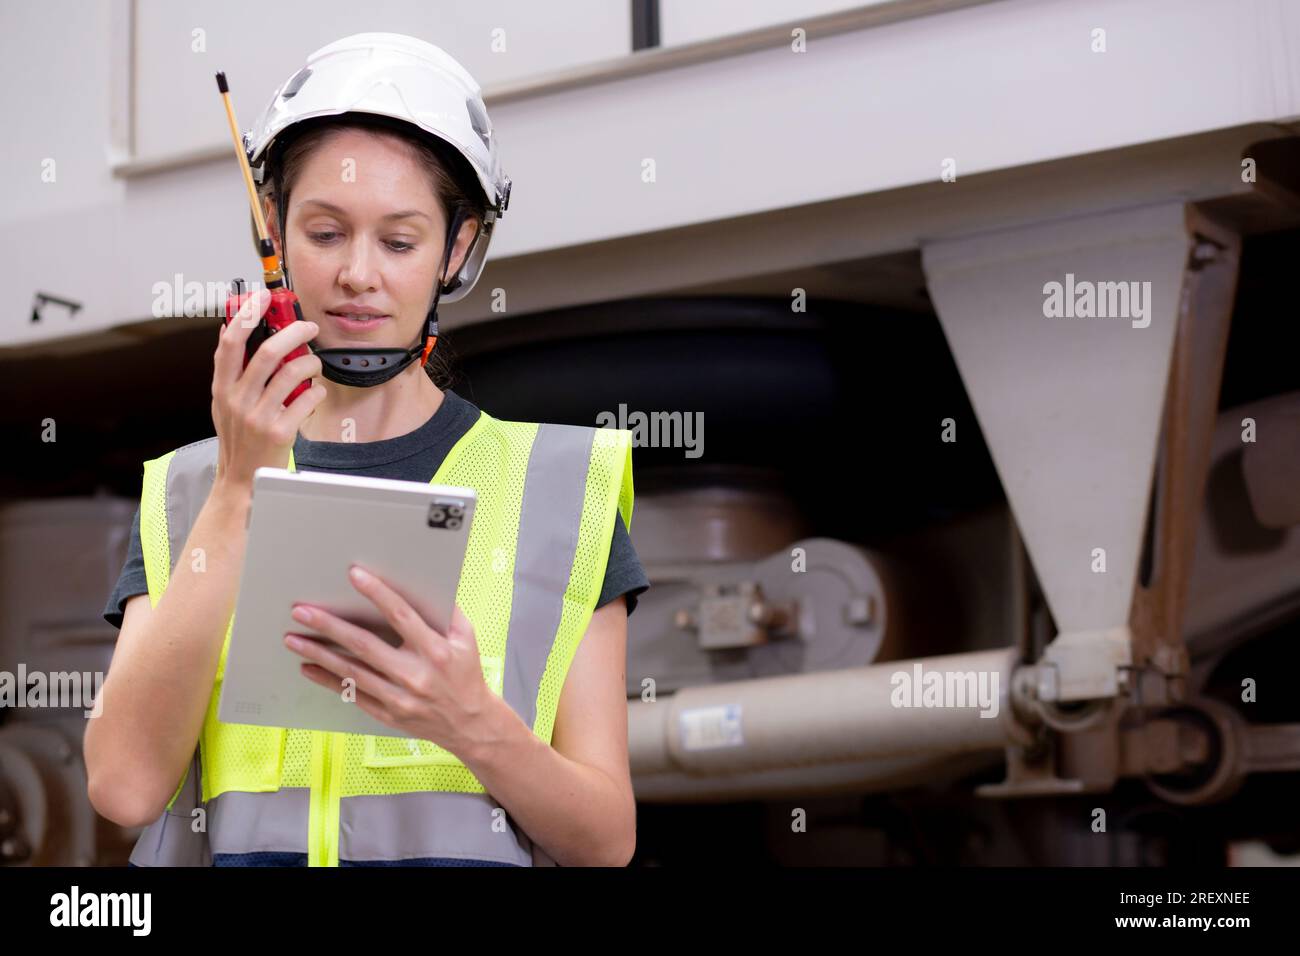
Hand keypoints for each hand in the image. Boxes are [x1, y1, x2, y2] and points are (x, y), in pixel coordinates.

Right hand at [211, 289, 326, 493]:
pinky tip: (315, 393)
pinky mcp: (279, 432)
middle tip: (308, 326)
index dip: (245, 315)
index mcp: (221, 388)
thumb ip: (230, 372)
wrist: (242, 480)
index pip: (229, 343)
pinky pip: (306, 400)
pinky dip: (316, 392)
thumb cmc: (238, 438)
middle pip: (267, 352)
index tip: (263, 298)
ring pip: (291, 373)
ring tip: (315, 363)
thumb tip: (234, 330)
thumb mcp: (224, 403)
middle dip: (292, 332)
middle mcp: (236, 399)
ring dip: (310, 362)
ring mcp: (258, 417)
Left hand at [282, 564, 496, 756]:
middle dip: (329, 626)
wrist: (470, 724)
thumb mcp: (467, 639)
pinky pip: (352, 694)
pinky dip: (328, 680)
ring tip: (293, 639)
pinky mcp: (388, 714)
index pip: (401, 616)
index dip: (377, 593)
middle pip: (364, 645)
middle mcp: (415, 675)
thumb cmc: (467, 674)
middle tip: (301, 611)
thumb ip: (447, 611)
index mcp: (436, 651)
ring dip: (319, 654)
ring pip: (351, 671)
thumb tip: (425, 582)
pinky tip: (308, 668)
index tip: (354, 575)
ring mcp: (399, 697)